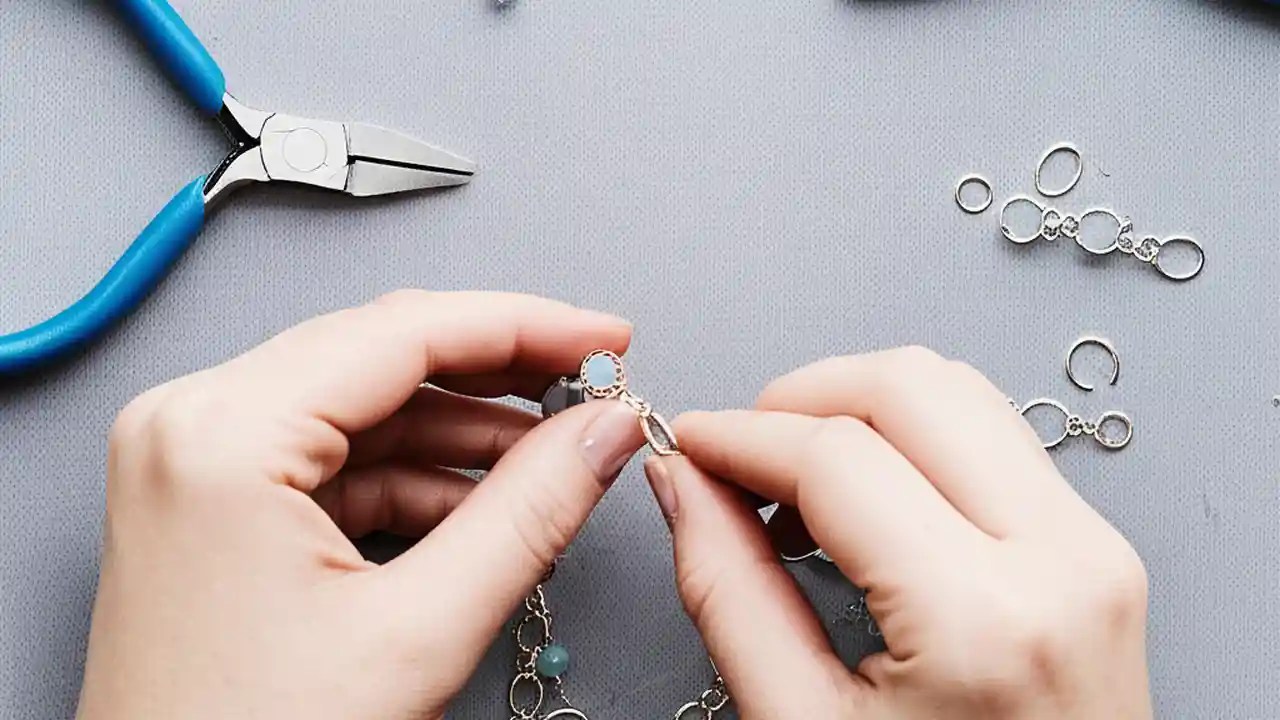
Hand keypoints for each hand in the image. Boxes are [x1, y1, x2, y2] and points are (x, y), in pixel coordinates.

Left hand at [76, 291, 644, 719]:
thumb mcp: (418, 632)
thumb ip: (529, 510)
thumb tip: (603, 431)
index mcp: (221, 436)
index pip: (403, 334)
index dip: (526, 327)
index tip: (605, 336)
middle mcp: (191, 426)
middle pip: (381, 357)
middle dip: (500, 374)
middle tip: (591, 385)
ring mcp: (194, 462)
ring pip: (363, 407)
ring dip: (465, 429)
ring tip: (556, 453)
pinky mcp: (212, 502)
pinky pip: (334, 458)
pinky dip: (416, 475)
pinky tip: (487, 500)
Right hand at [644, 347, 1151, 719]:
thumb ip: (728, 593)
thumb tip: (683, 484)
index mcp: (981, 620)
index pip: (837, 457)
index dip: (740, 436)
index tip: (688, 444)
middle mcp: (1060, 560)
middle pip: (909, 386)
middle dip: (799, 397)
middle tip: (738, 454)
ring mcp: (1093, 547)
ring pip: (957, 391)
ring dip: (855, 408)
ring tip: (791, 480)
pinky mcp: (1095, 547)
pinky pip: (990, 435)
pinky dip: (907, 437)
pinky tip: (856, 497)